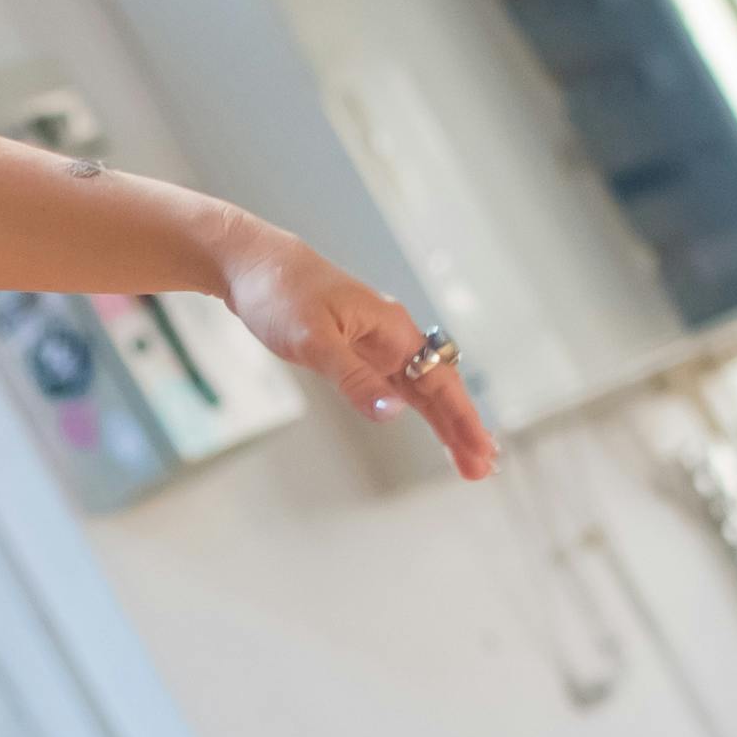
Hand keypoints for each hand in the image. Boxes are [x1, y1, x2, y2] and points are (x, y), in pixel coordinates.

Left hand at [216, 216, 499, 478]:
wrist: (253, 265)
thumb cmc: (281, 294)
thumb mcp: (315, 341)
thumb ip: (355, 379)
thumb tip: (394, 413)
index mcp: (391, 330)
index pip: (440, 382)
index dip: (462, 420)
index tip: (482, 451)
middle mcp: (392, 337)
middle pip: (438, 390)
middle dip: (461, 429)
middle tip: (482, 470)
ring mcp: (376, 344)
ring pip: (421, 390)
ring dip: (444, 423)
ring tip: (466, 459)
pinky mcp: (358, 351)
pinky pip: (398, 385)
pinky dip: (416, 408)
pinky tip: (431, 426)